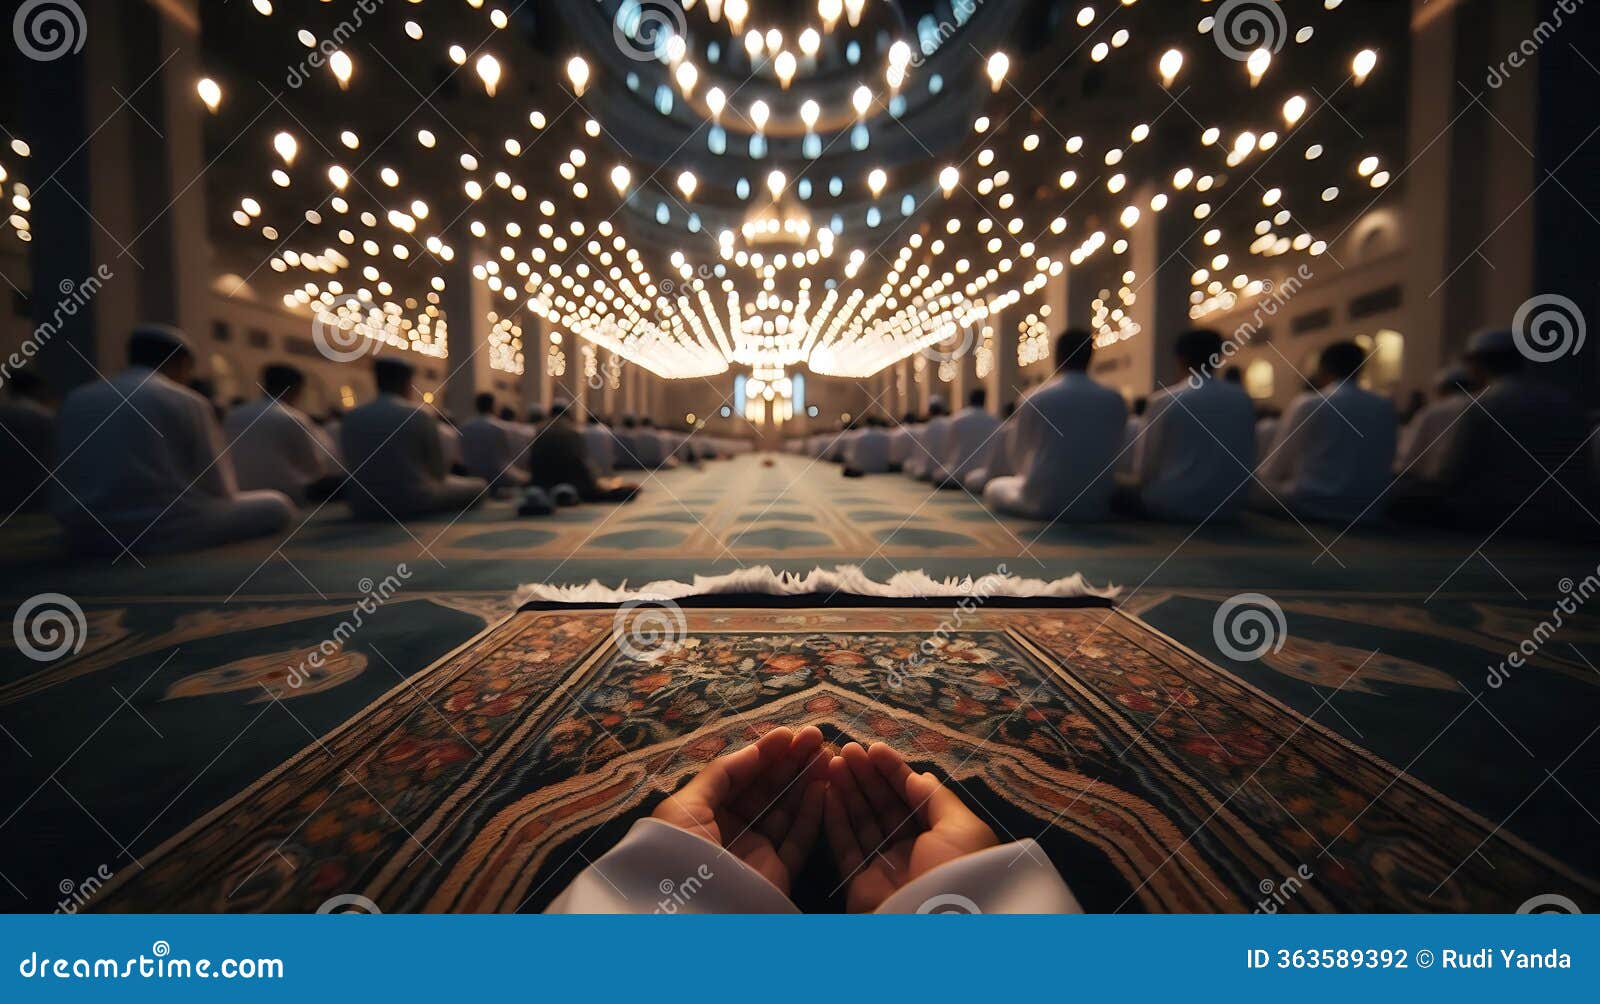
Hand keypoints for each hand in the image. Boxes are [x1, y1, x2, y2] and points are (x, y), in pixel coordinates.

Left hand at [652, 726, 827, 897]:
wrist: (690, 916)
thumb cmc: (680, 854)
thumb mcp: (685, 807)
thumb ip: (719, 775)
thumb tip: (752, 750)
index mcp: (704, 814)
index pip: (739, 777)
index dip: (763, 754)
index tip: (788, 734)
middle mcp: (731, 832)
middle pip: (766, 790)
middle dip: (790, 762)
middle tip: (816, 736)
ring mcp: (755, 853)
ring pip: (786, 810)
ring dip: (805, 782)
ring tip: (826, 756)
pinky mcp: (776, 875)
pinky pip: (799, 841)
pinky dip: (813, 815)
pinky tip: (823, 788)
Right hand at [824, 741, 997, 912]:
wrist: (936, 930)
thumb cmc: (956, 872)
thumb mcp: (962, 829)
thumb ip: (937, 798)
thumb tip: (918, 775)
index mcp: (941, 839)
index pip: (913, 797)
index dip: (894, 771)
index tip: (873, 747)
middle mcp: (913, 852)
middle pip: (885, 806)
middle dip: (867, 776)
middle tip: (846, 749)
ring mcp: (885, 869)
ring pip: (862, 822)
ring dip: (848, 791)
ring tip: (832, 762)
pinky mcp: (860, 885)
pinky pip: (845, 847)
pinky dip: (834, 820)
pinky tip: (825, 793)